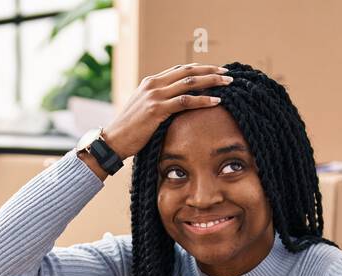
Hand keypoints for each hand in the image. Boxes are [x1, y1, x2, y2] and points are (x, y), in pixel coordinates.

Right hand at [100, 63, 232, 160]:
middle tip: (228, 73)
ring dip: (212, 81)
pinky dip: (203, 100)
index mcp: (150, 82)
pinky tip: (216, 100)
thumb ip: (158, 102)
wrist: (113, 141)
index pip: (180, 69)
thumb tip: (175, 105)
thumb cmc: (129, 131)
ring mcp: (154, 96)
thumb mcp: (143, 110)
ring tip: (228, 83)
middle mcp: (153, 84)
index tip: (216, 70)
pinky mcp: (157, 110)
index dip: (200, 68)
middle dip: (210, 70)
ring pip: (189, 83)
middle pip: (188, 71)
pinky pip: (185, 101)